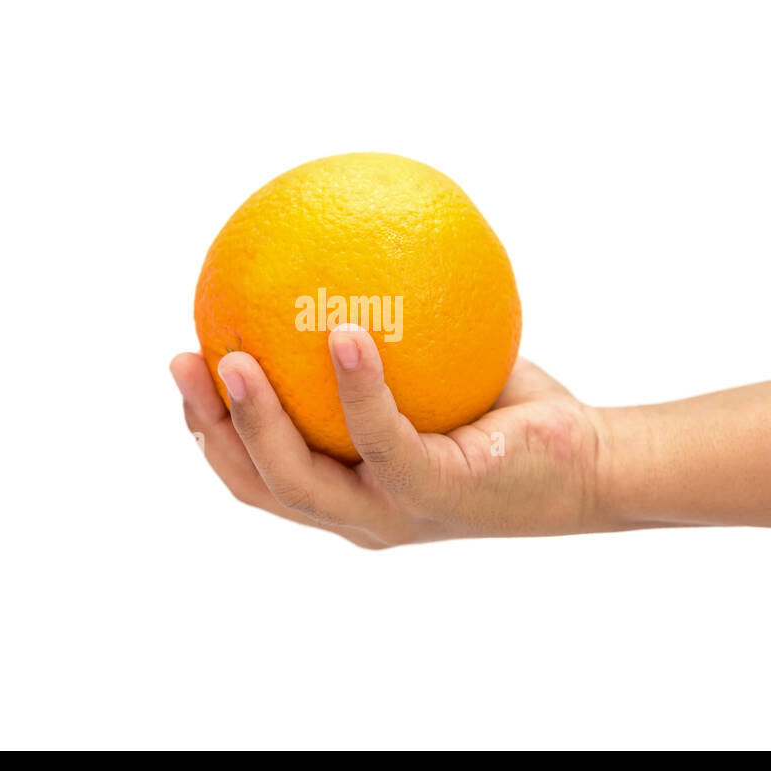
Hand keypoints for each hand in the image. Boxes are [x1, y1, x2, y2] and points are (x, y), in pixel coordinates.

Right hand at [169, 324, 616, 547]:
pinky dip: (359, 389)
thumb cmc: (507, 416)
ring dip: (260, 420)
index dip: (211, 431)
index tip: (186, 370)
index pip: (258, 475)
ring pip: (301, 481)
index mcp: (346, 492)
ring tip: (235, 360)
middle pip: (258, 485)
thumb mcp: (434, 374)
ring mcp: (394, 513)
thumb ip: (384, 342)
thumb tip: (343, 256)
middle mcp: (359, 514)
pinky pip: (384, 439)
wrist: (587, 464)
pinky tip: (345, 335)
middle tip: (184, 359)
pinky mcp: (436, 494)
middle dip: (211, 427)